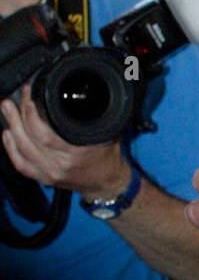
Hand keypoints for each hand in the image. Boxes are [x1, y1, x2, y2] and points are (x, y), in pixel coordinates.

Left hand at [0, 85, 128, 198]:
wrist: (107, 183)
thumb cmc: (107, 157)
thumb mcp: (106, 133)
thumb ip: (91, 117)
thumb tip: (72, 95)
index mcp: (76, 153)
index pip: (46, 134)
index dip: (32, 114)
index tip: (30, 97)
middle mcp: (60, 165)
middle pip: (30, 140)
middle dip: (18, 116)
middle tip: (13, 100)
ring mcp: (49, 173)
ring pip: (23, 150)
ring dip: (12, 128)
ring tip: (7, 110)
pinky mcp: (43, 178)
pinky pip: (21, 164)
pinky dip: (11, 148)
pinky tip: (7, 133)